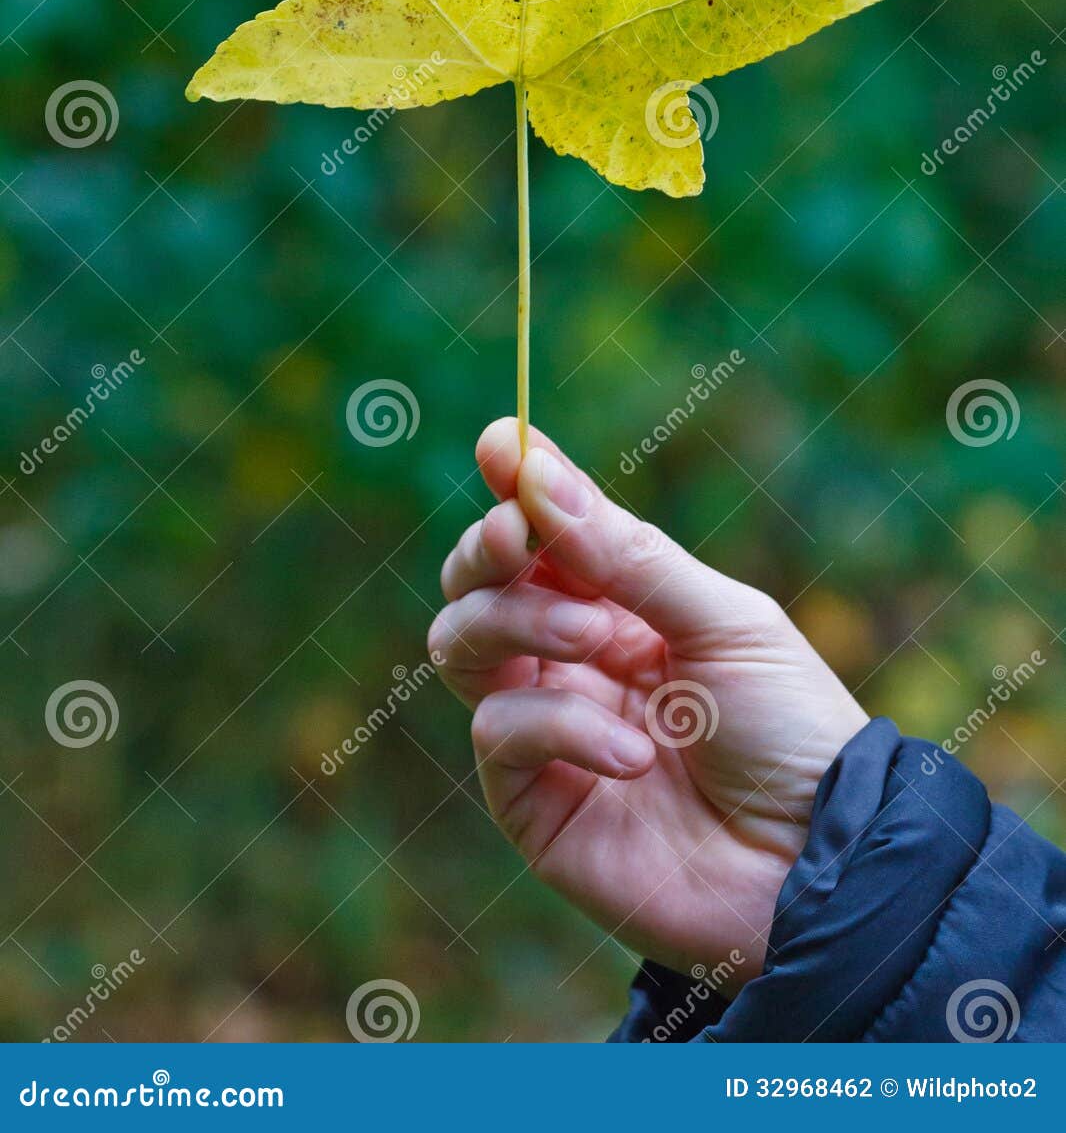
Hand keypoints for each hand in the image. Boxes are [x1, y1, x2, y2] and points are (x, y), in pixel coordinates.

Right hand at [429, 419, 866, 984]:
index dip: (518, 489)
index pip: (545, 535)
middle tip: (516, 538)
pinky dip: (563, 727)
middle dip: (487, 551)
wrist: (822, 863)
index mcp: (625, 608)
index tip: (503, 448)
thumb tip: (533, 469)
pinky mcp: (532, 804)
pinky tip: (632, 754)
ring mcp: (548, 731)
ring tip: (596, 642)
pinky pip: (499, 733)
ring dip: (519, 625)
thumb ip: (627, 554)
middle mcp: (574, 662)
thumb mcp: (723, 620)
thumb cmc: (791, 732)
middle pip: (480, 585)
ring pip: (463, 646)